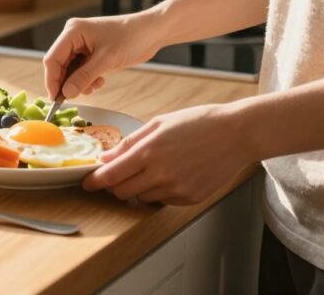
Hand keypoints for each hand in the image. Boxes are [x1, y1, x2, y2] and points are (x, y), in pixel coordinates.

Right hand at [43, 12, 166, 98]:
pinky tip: (100, 81)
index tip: (55, 99)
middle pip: (59, 65)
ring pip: (70, 70)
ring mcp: (83, 44)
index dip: (52, 80)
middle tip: (73, 98)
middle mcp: (74, 36)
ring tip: (94, 86)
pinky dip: (87, 79)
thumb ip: (84, 77)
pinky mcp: (92, 52)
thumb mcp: (106, 60)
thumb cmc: (131, 38)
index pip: (52, 59)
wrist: (152, 32)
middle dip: (67, 83)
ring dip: (79, 82)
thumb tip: (66, 93)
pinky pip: (81, 70)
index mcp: (73, 32)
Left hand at [82, 103, 253, 204]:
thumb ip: (130, 143)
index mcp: (149, 152)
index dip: (94, 181)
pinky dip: (160, 191)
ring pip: (142, 198)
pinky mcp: (189, 198)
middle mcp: (160, 175)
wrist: (236, 134)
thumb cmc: (198, 122)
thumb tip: (106, 157)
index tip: (87, 182)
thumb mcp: (159, 124)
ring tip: (153, 168)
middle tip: (119, 174)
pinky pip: (163, 201)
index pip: (110, 176)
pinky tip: (172, 174)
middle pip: (122, 192)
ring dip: (138, 188)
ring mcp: (176, 189)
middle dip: (115, 185)